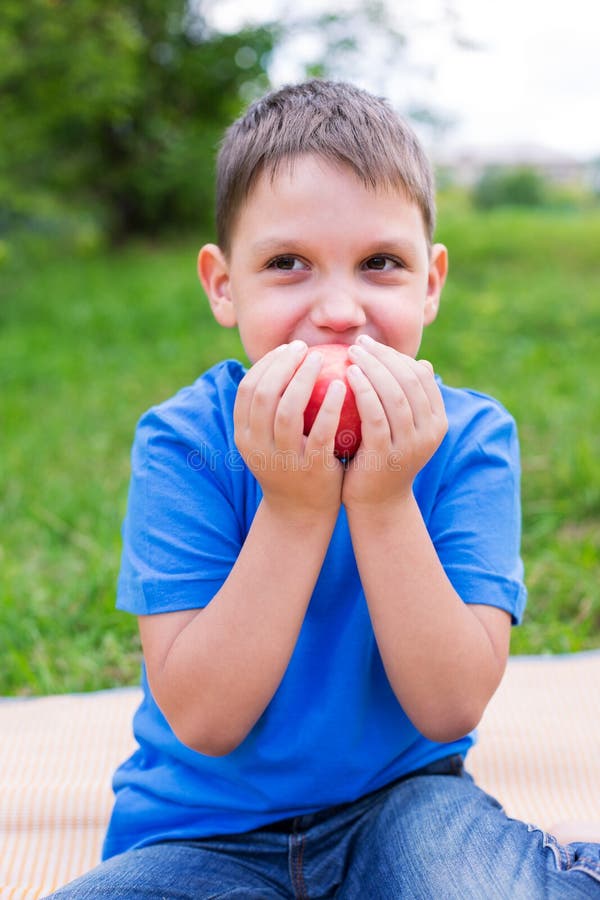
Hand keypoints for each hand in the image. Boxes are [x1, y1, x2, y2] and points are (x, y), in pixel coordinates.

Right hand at [234, 341, 344, 517]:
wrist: (302, 511)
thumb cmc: (291, 462)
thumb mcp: (271, 437)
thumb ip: (273, 405)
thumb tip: (287, 358)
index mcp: (245, 435)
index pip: (248, 388)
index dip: (267, 364)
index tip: (289, 348)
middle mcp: (257, 446)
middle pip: (264, 394)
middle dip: (284, 365)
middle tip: (305, 349)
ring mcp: (282, 459)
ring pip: (287, 411)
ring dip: (304, 379)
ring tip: (321, 360)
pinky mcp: (310, 469)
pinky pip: (319, 432)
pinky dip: (330, 406)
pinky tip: (342, 386)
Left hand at [341, 336, 446, 508]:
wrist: (376, 502)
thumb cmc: (381, 456)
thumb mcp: (399, 425)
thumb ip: (405, 397)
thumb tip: (416, 360)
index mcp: (437, 421)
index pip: (421, 376)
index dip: (396, 355)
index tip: (370, 344)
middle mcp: (430, 432)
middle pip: (409, 381)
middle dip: (383, 357)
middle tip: (358, 343)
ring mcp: (411, 445)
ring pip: (395, 395)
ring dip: (372, 369)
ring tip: (351, 354)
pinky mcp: (388, 455)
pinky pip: (376, 416)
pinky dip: (363, 391)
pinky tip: (347, 377)